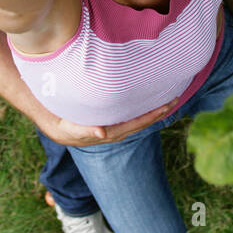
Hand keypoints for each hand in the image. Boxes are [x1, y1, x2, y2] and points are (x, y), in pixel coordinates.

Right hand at [40, 100, 178, 146]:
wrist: (57, 129)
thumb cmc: (64, 126)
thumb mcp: (71, 128)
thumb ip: (85, 130)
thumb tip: (101, 132)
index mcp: (109, 133)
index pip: (135, 124)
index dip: (150, 116)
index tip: (165, 107)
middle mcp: (116, 132)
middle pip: (141, 122)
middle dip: (158, 112)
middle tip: (174, 100)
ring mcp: (116, 127)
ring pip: (139, 120)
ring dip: (153, 111)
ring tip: (168, 100)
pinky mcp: (113, 122)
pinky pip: (132, 116)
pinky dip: (143, 110)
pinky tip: (150, 102)